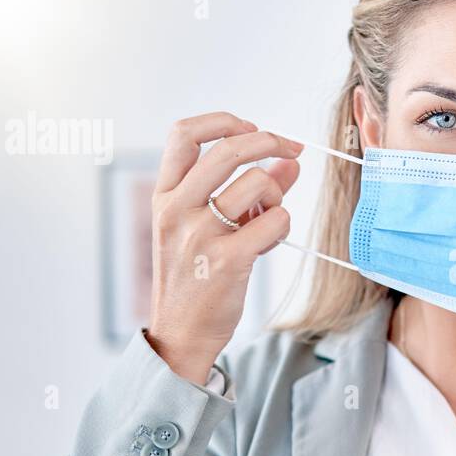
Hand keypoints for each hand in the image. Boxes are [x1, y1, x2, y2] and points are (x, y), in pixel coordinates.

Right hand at [145, 112, 301, 384]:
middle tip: (291, 149)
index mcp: (164, 196)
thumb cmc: (196, 277)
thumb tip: (289, 161)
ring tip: (269, 217)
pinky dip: (282, 224)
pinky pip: (275, 220)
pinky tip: (269, 241)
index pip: (183, 134)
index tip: (251, 128)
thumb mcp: (208, 227)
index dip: (223, 121)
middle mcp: (176, 210)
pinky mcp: (227, 261)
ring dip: (277, 194)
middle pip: (228, 149)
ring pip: (257, 182)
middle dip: (269, 140)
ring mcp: (199, 235)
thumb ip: (247, 190)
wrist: (181, 334)